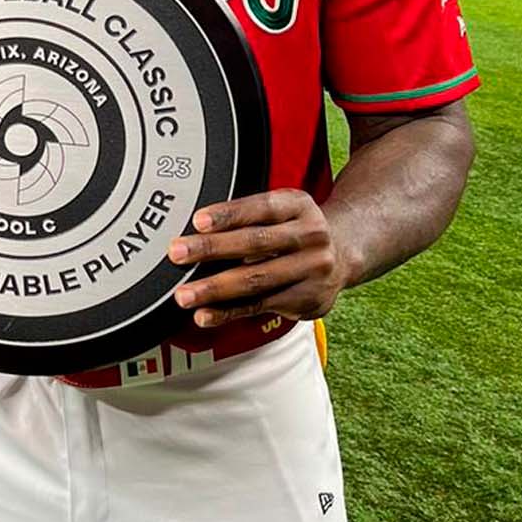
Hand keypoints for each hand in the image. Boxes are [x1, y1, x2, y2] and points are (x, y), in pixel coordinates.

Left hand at [166, 189, 348, 328]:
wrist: (345, 252)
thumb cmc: (296, 228)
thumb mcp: (282, 208)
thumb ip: (248, 216)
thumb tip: (195, 230)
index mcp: (299, 206)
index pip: (261, 208)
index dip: (229, 214)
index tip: (198, 221)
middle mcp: (311, 236)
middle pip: (256, 243)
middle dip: (212, 249)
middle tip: (177, 253)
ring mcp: (312, 269)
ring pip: (256, 280)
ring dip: (214, 288)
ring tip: (184, 294)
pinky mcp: (307, 299)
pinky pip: (260, 306)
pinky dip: (229, 312)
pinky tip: (205, 315)